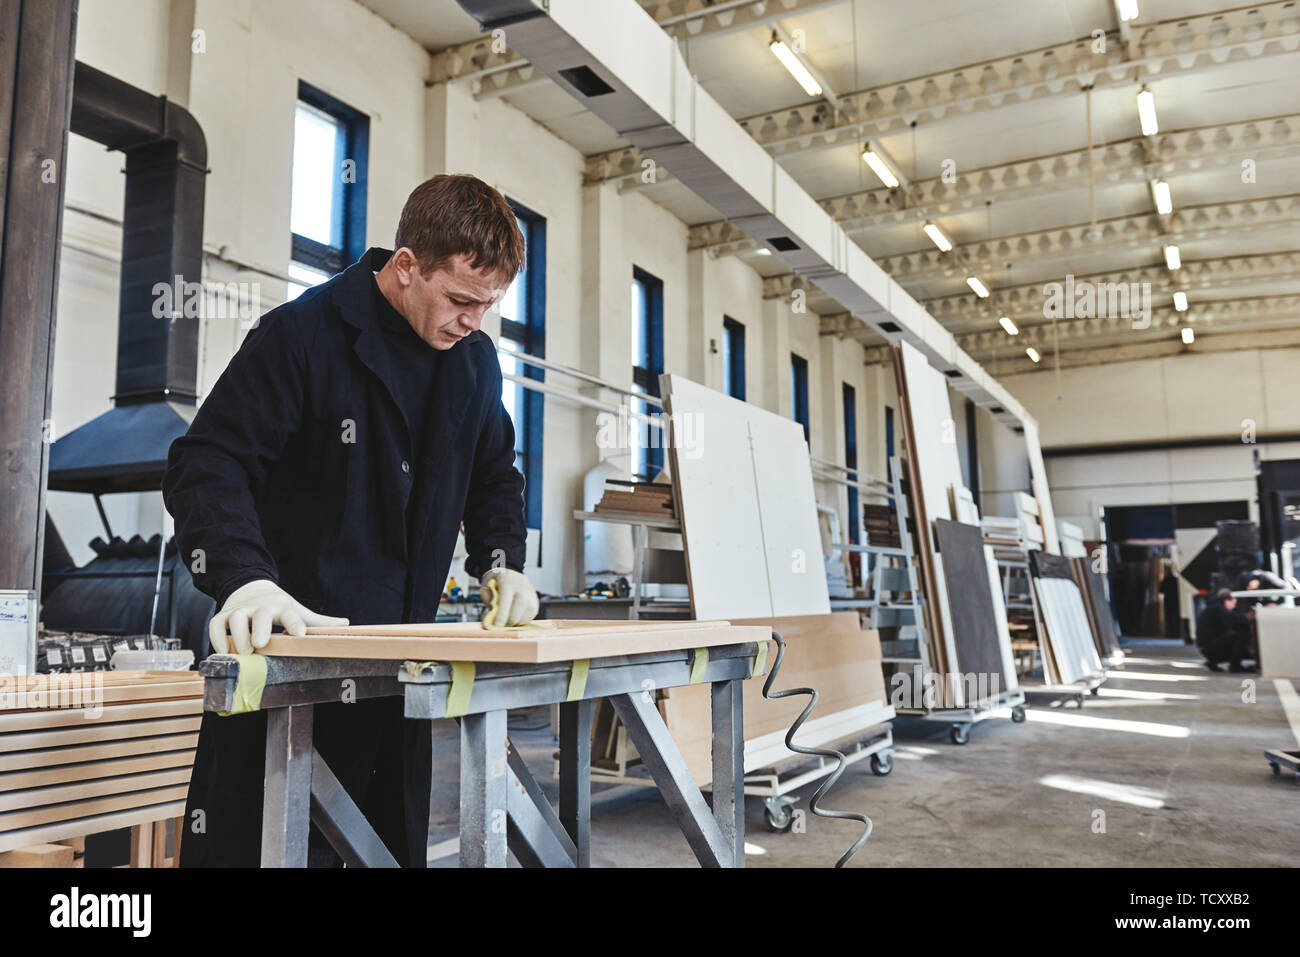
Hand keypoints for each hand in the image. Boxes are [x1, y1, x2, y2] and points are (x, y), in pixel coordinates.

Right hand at [210, 579, 348, 654]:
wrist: (250, 590)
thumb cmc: (278, 607)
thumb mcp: (298, 610)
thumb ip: (318, 621)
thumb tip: (346, 624)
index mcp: (282, 607)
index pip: (291, 614)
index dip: (296, 623)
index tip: (300, 634)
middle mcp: (260, 607)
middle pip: (260, 615)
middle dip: (260, 629)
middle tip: (261, 645)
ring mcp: (240, 610)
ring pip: (236, 619)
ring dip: (238, 636)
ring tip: (245, 653)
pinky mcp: (222, 615)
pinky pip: (216, 625)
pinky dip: (217, 638)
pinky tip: (223, 651)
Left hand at [480, 568, 538, 626]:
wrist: (508, 574)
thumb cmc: (495, 583)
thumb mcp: (486, 587)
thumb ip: (487, 599)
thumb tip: (493, 614)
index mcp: (507, 582)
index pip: (505, 602)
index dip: (501, 617)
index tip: (496, 627)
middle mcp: (522, 586)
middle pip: (518, 610)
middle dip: (509, 622)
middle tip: (502, 627)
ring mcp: (530, 592)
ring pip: (527, 613)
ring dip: (517, 622)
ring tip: (509, 623)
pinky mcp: (535, 599)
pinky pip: (532, 613)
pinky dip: (524, 620)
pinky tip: (516, 619)